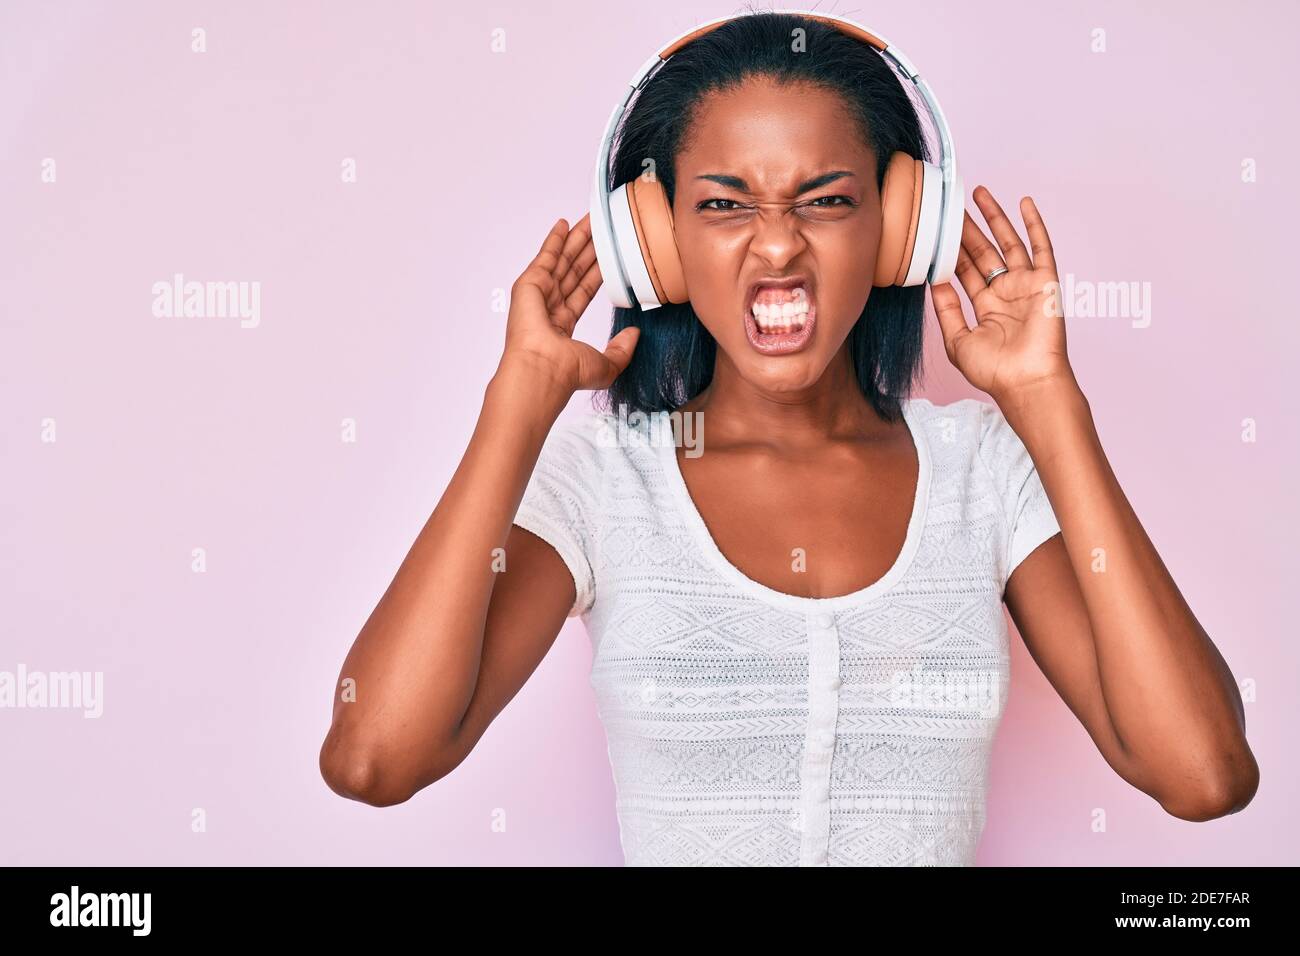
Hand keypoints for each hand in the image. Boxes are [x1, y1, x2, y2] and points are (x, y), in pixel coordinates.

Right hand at [500, 214, 638, 394]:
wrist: (544, 370)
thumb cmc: (567, 372)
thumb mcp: (607, 364)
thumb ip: (622, 349)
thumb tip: (635, 334)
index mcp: (562, 326)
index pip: (584, 291)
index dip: (596, 272)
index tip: (607, 258)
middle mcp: (548, 308)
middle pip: (573, 271)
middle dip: (588, 250)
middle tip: (602, 231)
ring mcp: (538, 295)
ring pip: (562, 260)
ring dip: (576, 240)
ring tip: (591, 221)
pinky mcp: (529, 285)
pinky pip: (545, 257)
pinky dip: (554, 240)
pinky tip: (564, 225)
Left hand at [929, 187, 1074, 405]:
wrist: (1026, 381)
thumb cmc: (994, 370)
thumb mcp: (958, 340)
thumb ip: (946, 310)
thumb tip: (933, 282)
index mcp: (985, 307)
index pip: (964, 270)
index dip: (951, 250)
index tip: (936, 230)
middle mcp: (1005, 292)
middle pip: (982, 251)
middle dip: (966, 228)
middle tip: (950, 205)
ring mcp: (1026, 285)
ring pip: (1007, 242)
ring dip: (994, 218)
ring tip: (978, 194)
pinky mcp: (1045, 282)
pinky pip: (1041, 247)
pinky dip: (1034, 224)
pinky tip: (1024, 203)